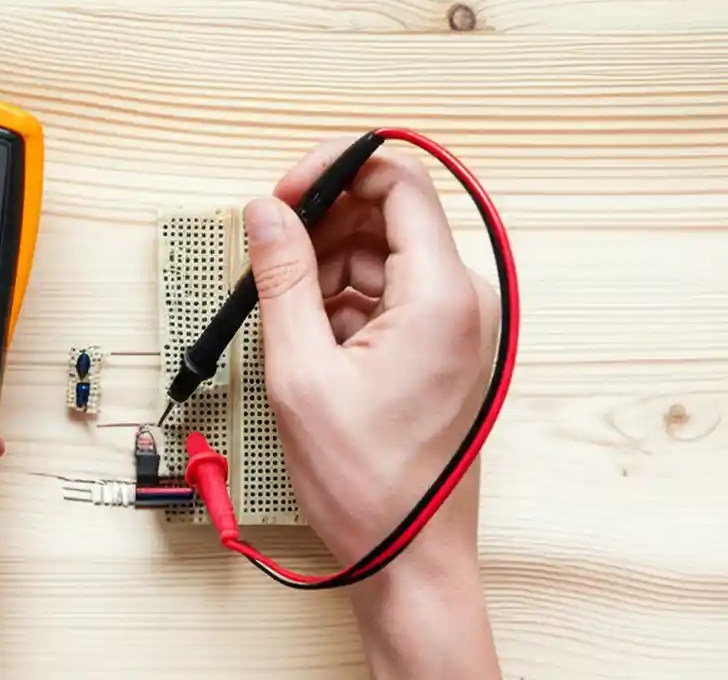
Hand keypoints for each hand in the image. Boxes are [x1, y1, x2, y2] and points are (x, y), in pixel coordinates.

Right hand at [246, 141, 500, 677]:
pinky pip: (389, 298)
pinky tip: (310, 345)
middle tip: (268, 259)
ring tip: (285, 321)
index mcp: (442, 296)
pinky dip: (343, 306)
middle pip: (388, 218)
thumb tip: (265, 212)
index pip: (398, 183)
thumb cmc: (365, 481)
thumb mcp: (301, 372)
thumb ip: (283, 279)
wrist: (410, 556)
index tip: (283, 194)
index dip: (335, 172)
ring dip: (327, 273)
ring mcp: (457, 327)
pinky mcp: (444, 350)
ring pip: (383, 259)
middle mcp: (463, 302)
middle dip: (321, 228)